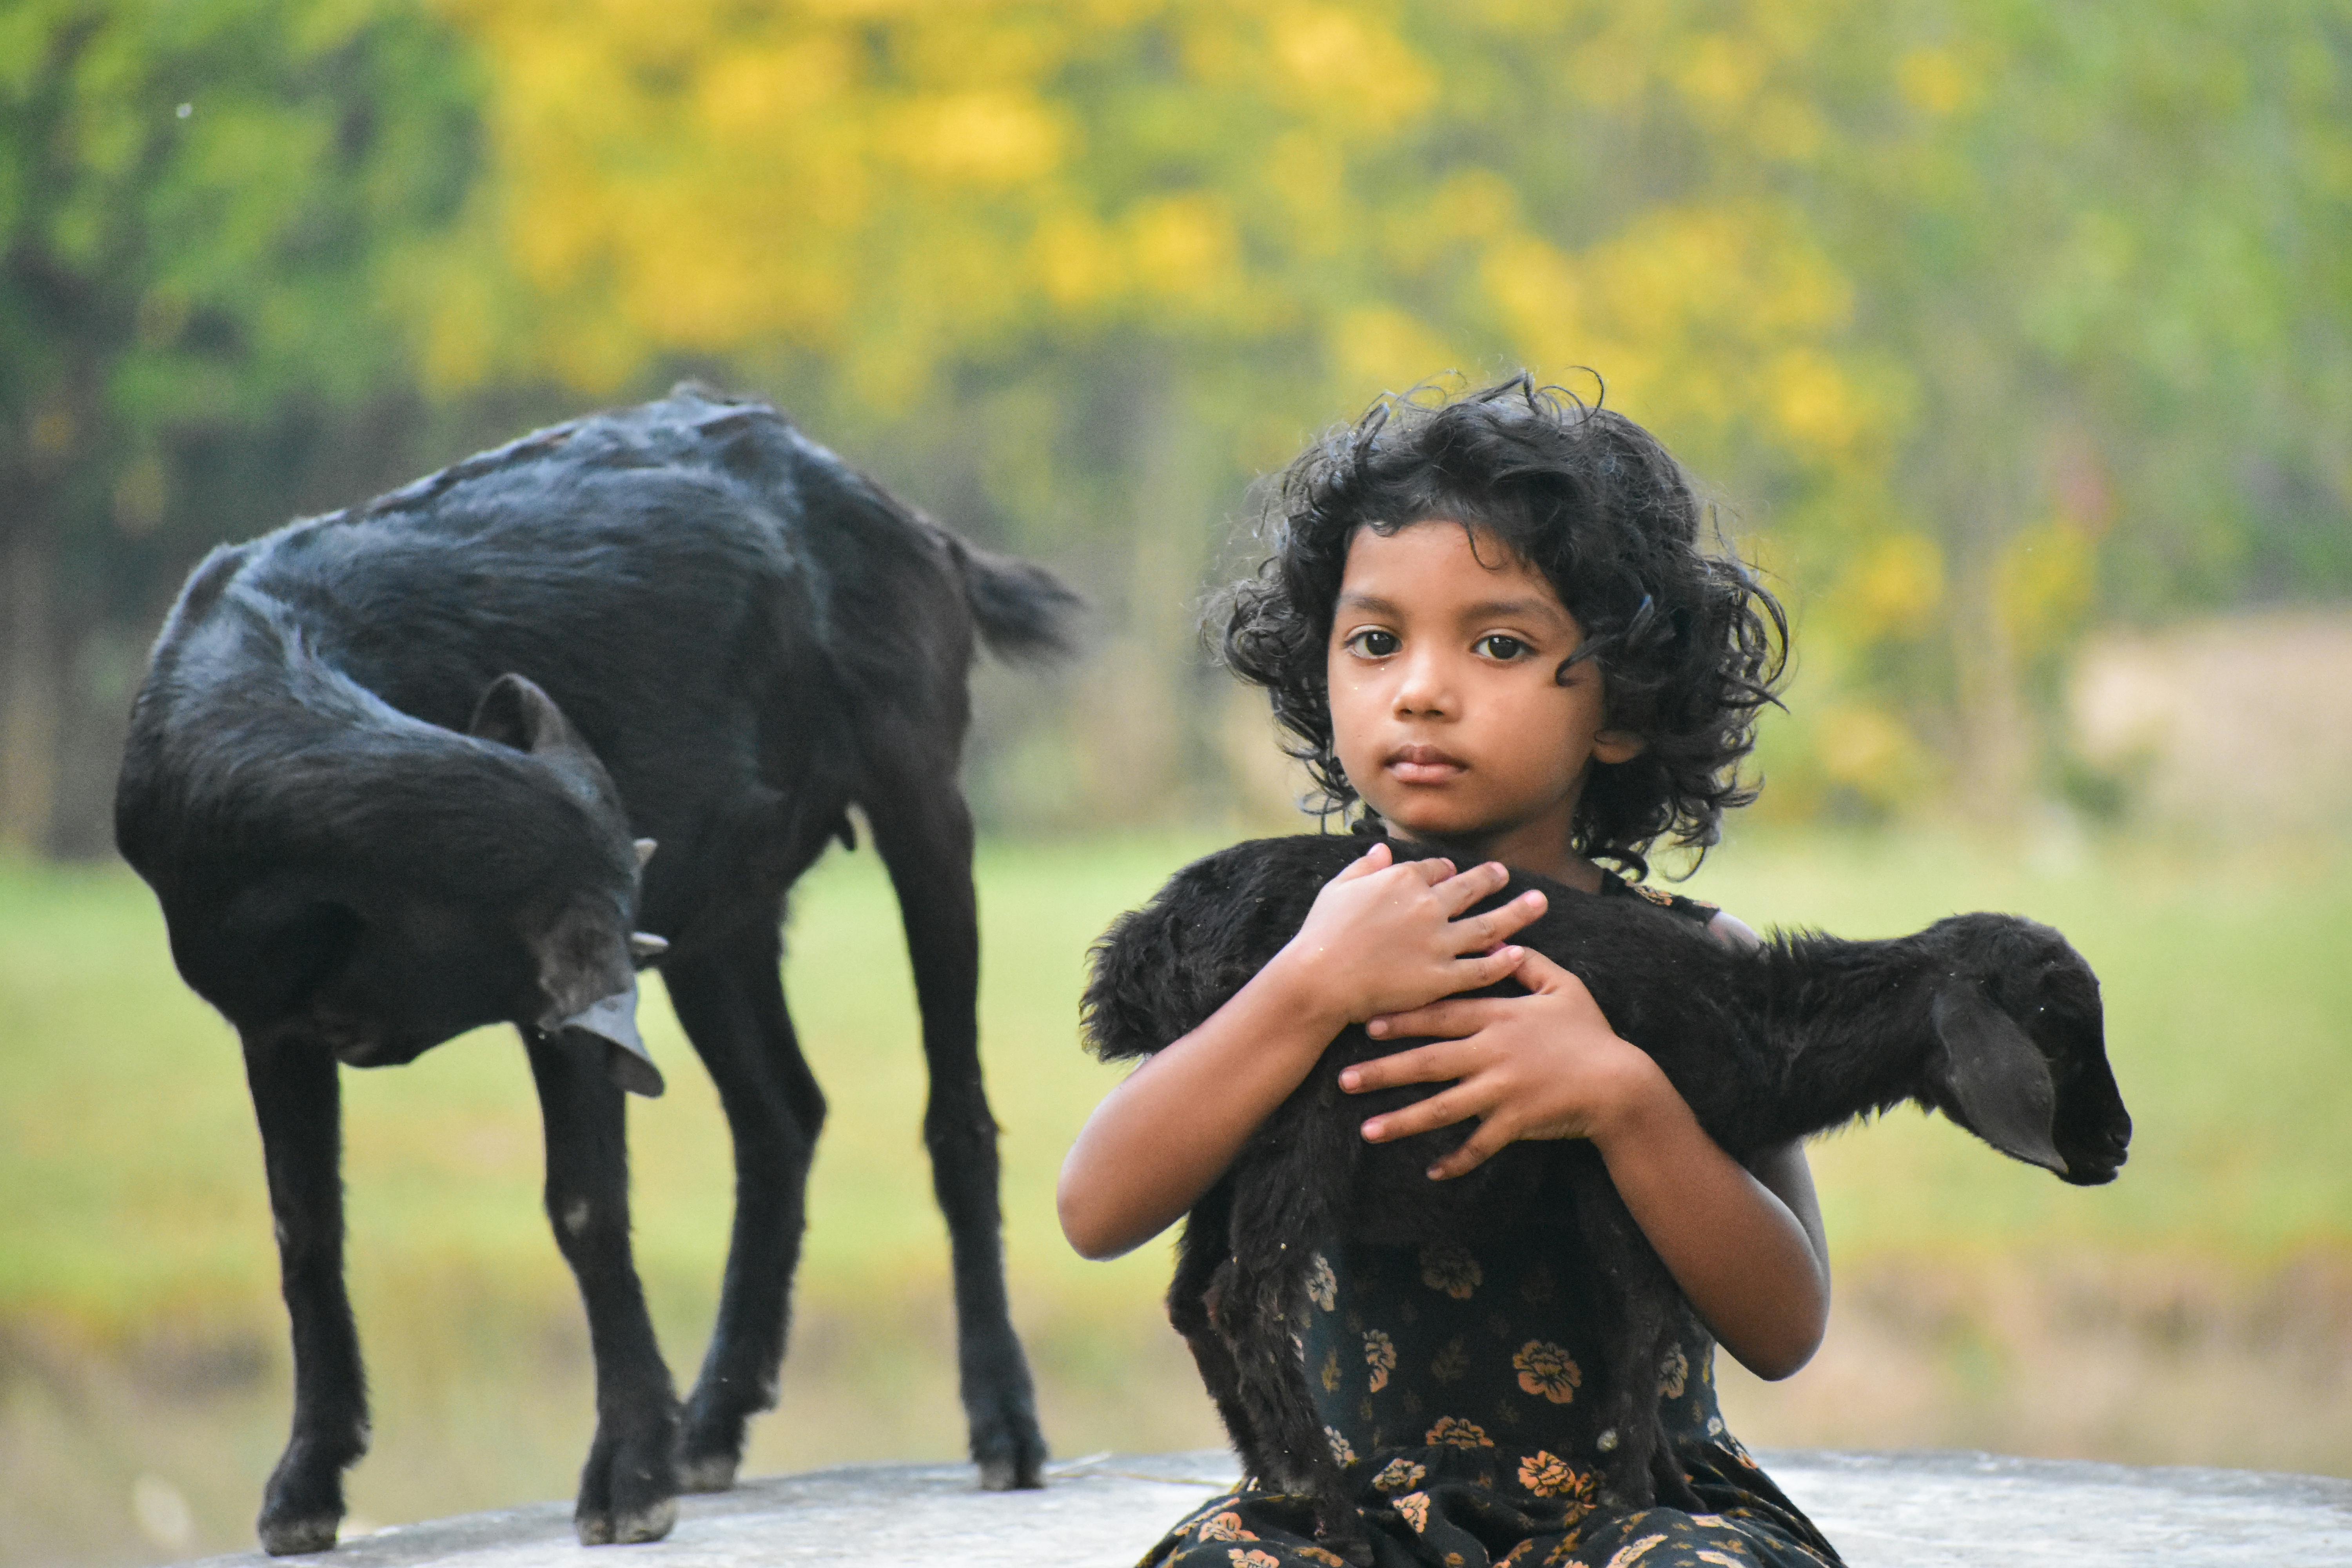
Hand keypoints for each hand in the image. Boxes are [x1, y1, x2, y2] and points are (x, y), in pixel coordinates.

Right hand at [1269, 841, 1549, 1029]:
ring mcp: (1438, 942)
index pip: (1434, 869)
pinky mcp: (1442, 978)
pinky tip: (1519, 953)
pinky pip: (1480, 969)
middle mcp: (1427, 906)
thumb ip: (1362, 868)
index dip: (1445, 870)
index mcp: (1402, 881)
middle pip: (1469, 888)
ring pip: (1488, 925)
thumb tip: (1381, 849)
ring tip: (1540, 902)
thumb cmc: (1320, 934)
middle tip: (1504, 874)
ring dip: (1517, 913)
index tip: (1451, 871)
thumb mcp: (1336, 889)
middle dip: (1490, 879)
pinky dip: (1503, 961)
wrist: (1319, 980)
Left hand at [1339, 947, 1666, 1179]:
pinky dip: (1456, 1160)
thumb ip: (1529, 963)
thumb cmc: (1590, 1032)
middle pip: (1429, 1062)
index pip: (1442, 1015)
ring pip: (1442, 1107)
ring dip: (1403, 1121)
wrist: (1620, 1085)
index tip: (1366, 1023)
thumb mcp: (1564, 986)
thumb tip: (1503, 940)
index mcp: (1500, 1017)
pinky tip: (1431, 1171)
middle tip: (1344, 1079)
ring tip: (1367, 1130)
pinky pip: (1479, 1145)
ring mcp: (1502, 1091)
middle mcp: (1493, 1053)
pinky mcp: (1514, 1123)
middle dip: (1384, 1071)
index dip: (1403, 1019)